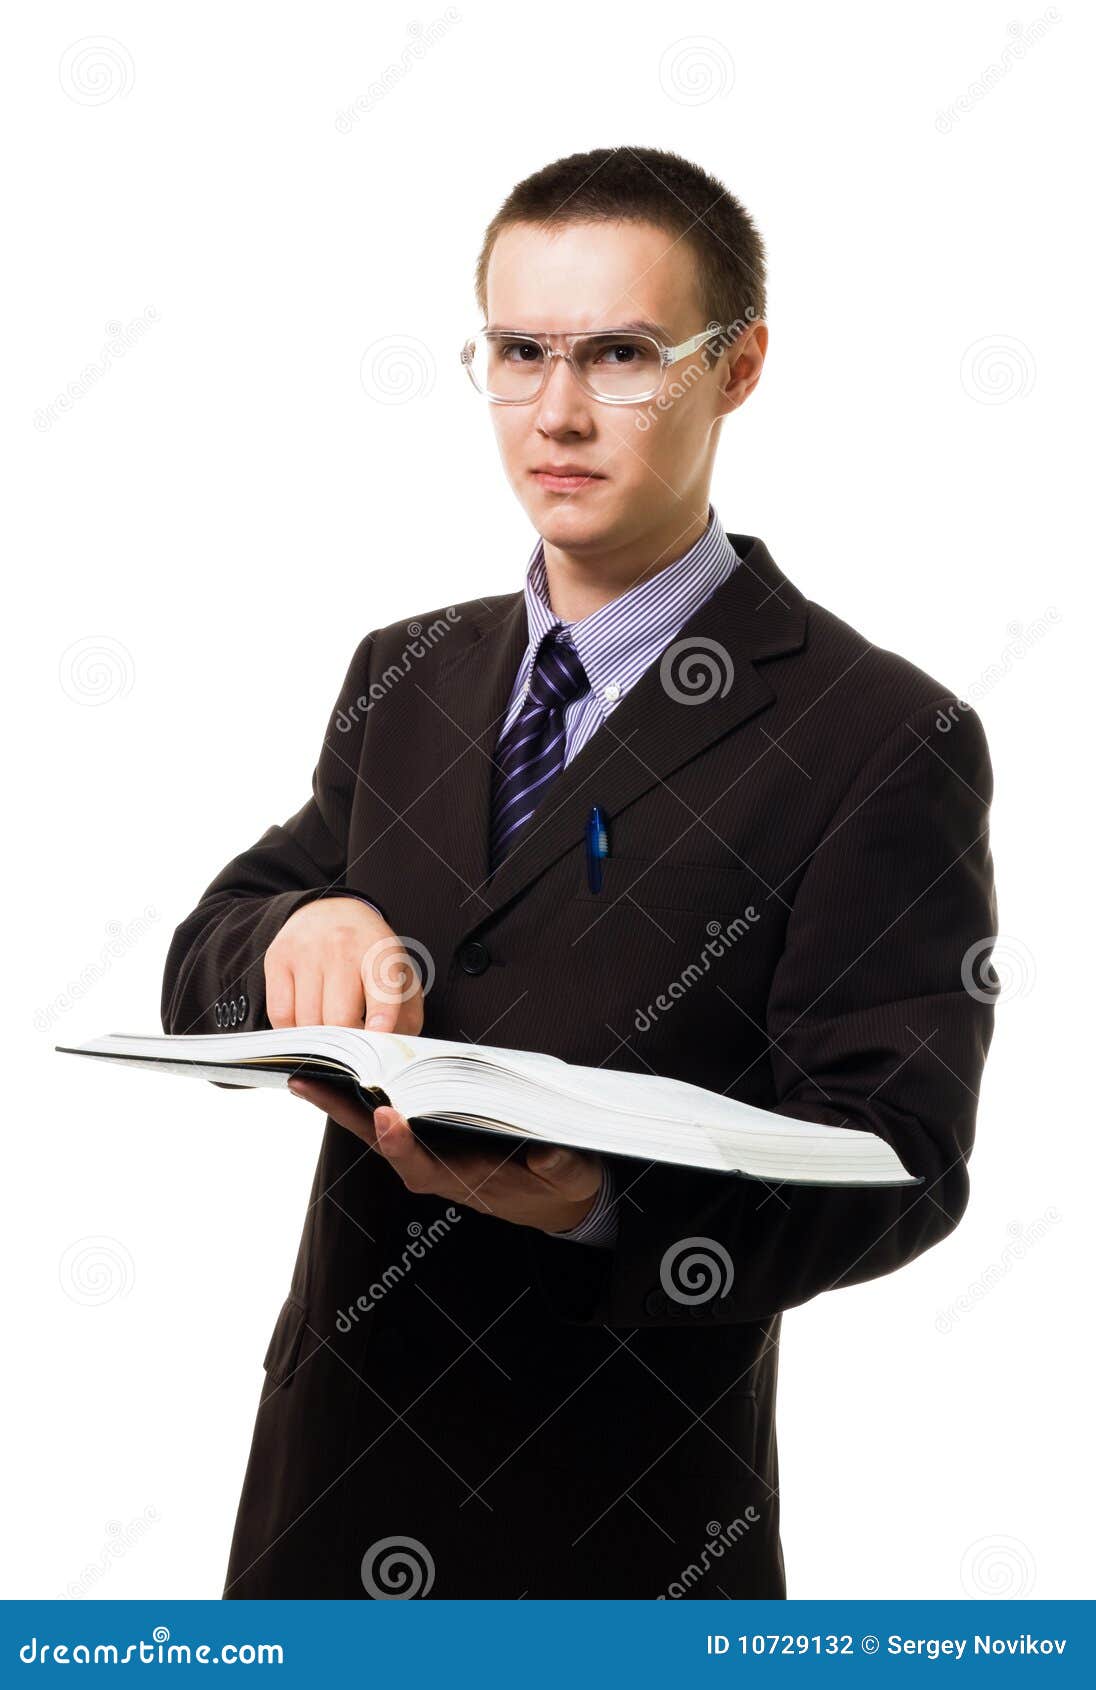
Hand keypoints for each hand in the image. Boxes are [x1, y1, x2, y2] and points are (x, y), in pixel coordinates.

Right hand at [264, 897, 422, 1032]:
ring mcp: (306, 952)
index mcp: (380, 950)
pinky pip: (280, 1014)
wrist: (331, 910)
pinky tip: (307, 1023)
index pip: (382, 987)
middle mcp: (342, 947)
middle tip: (352, 1047)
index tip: (378, 1037)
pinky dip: (293, 1031)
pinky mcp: (278, 959)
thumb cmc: (370, 955)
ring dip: (320, 1040)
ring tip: (331, 1032)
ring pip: (308, 1021)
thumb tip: (391, 1051)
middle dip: (347, 1043)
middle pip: (339, 1017)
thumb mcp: (400, 975)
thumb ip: (406, 1016)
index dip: (382, 1016)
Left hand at [287, 1077, 603, 1235]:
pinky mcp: (431, 1135)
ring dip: (343, 1100)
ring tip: (310, 1069)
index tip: (387, 1115)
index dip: (401, 1143)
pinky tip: (343, 1071)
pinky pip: (389, 1115)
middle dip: (344, 1111)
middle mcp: (434, 1167)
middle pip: (380, 1140)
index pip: (420, 1164)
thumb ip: (559, 1167)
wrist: (558, 1198)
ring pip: (376, 1126)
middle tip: (309, 1080)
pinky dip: (362, 1096)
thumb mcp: (568, 1177)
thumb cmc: (558, 1185)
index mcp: (460, 1180)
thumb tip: (548, 1154)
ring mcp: (429, 1152)